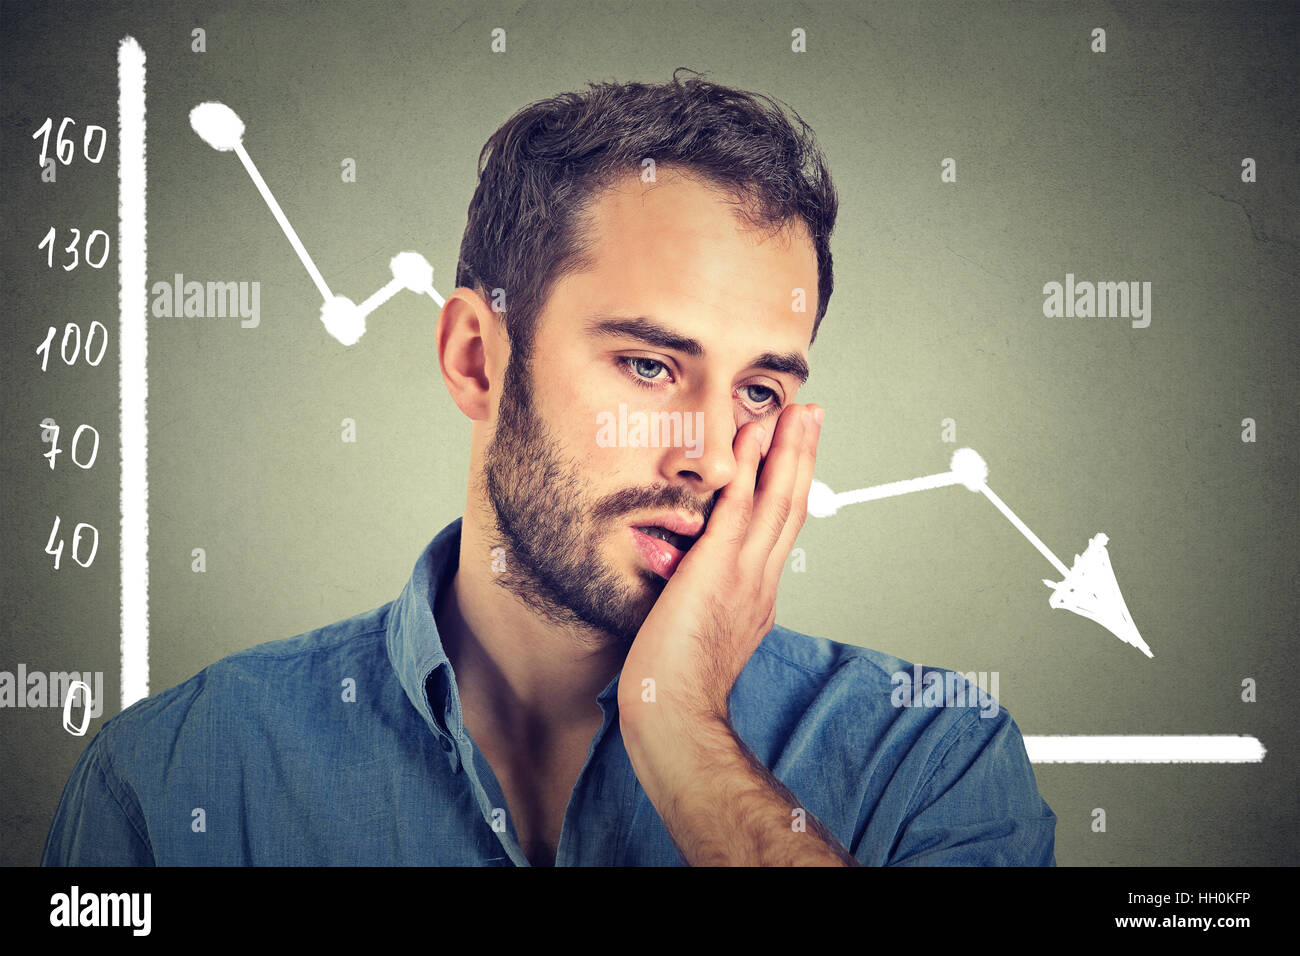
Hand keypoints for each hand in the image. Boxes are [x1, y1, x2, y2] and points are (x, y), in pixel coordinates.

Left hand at [618, 402, 823, 727]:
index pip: (780, 531)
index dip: (791, 487)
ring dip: (787, 449)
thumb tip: (686, 583)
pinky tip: (753, 436)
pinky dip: (750, 468)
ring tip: (796, 412)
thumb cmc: (676, 689)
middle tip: (810, 416)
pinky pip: (739, 507)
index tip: (795, 455)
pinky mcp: (718, 569)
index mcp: (757, 597)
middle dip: (802, 456)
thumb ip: (701, 603)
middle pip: (791, 506)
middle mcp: (760, 580)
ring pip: (776, 499)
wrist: (676, 715)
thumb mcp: (700, 635)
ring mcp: (744, 574)